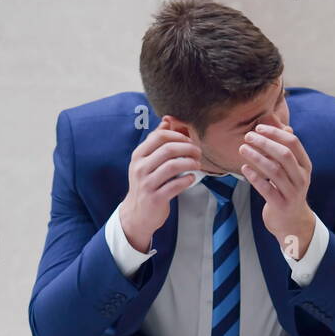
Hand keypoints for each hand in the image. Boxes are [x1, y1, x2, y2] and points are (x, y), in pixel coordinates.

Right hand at [119, 118, 200, 252]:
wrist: (136, 215)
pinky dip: (187, 180)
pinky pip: (175, 185)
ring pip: (173, 166)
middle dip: (188, 148)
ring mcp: (147, 184)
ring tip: (197, 164)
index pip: (160, 136)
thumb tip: (167, 120)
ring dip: (190, 163)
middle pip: (168, 149)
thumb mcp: (145, 162)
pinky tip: (191, 178)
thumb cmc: (145, 185)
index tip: (189, 141)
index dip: (179, 135)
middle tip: (198, 152)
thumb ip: (156, 142)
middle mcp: (140, 168)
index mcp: (138, 156)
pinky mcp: (155, 198)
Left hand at [239, 124, 314, 258]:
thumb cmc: (287, 190)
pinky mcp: (281, 205)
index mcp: (305, 165)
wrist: (292, 222)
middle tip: (247, 136)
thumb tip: (280, 125)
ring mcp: (292, 193)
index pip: (293, 143)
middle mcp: (301, 178)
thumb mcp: (291, 170)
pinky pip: (267, 189)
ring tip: (242, 149)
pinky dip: (255, 177)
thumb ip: (285, 150)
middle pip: (284, 154)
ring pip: (274, 171)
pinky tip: (244, 168)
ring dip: (257, 157)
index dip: (275, 133)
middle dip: (264, 143)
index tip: (258, 127)